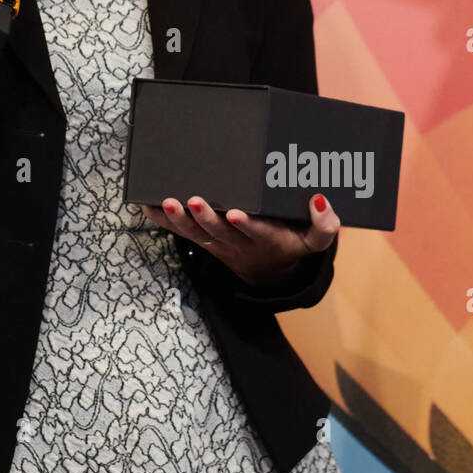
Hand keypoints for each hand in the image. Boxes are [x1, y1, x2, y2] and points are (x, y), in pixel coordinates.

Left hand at [140, 193, 338, 287]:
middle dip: (207, 217)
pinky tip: (148, 204)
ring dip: (180, 219)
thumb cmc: (292, 243)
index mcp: (269, 240)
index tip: (237, 213)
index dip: (248, 225)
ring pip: (196, 234)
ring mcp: (219, 243)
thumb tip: (320, 200)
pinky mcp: (204, 241)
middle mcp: (240, 244)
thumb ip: (324, 225)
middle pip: (221, 232)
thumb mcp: (314, 241)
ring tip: (168, 202)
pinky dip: (163, 220)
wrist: (270, 272)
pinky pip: (181, 232)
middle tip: (195, 200)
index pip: (259, 233)